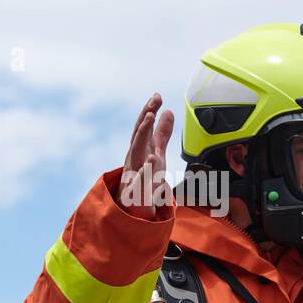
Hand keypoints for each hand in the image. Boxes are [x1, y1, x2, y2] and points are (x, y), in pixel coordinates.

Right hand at [119, 93, 174, 218]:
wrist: (134, 206)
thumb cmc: (146, 177)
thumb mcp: (157, 152)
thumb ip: (162, 133)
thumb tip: (169, 111)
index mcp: (139, 148)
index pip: (144, 126)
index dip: (150, 110)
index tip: (158, 95)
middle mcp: (134, 157)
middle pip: (138, 134)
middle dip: (145, 118)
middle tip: (153, 104)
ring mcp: (134, 172)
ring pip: (136, 151)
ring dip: (141, 134)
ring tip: (149, 119)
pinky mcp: (137, 189)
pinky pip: (140, 178)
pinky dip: (145, 168)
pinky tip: (151, 159)